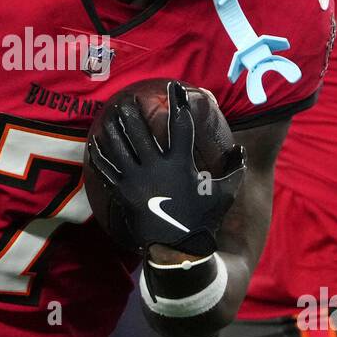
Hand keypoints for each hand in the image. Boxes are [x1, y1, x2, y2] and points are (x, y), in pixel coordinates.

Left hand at [87, 81, 244, 256]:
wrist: (176, 249)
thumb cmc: (202, 220)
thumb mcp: (225, 194)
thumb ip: (234, 170)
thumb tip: (241, 150)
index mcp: (181, 164)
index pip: (181, 126)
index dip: (178, 104)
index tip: (174, 87)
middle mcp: (156, 168)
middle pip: (139, 131)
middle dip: (133, 112)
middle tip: (128, 98)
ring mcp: (136, 180)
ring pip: (119, 146)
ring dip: (114, 127)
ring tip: (110, 113)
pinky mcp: (123, 193)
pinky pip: (106, 169)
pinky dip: (99, 154)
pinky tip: (95, 142)